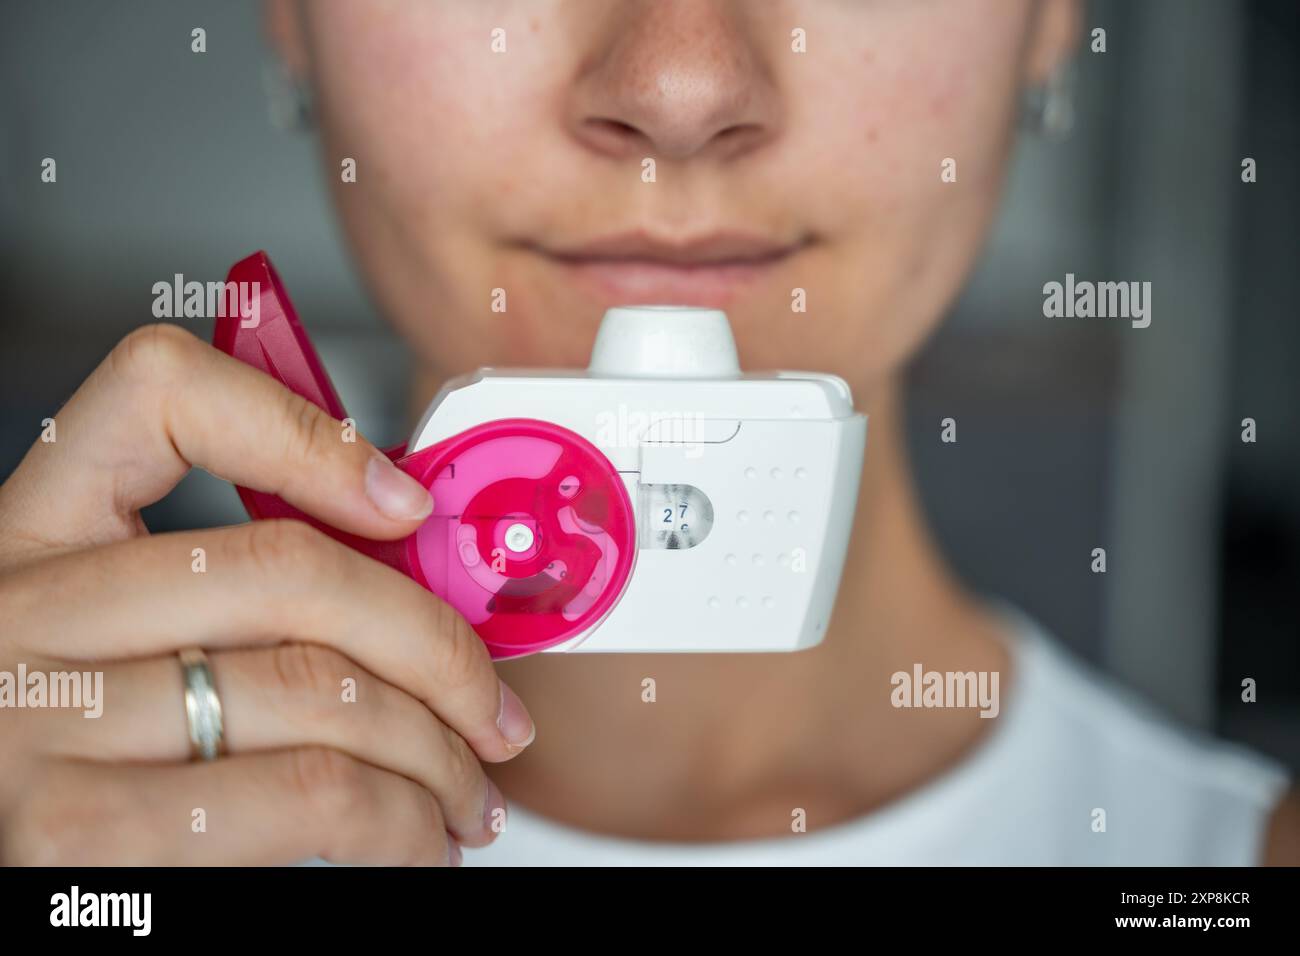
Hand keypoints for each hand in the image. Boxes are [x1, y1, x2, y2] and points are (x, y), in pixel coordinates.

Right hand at [0, 324, 533, 864]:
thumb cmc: (81, 762)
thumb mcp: (126, 645)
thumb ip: (236, 599)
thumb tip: (419, 595)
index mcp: (41, 532)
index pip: (157, 393)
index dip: (305, 431)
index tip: (409, 503)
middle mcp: (26, 607)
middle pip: (290, 569)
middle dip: (438, 646)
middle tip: (492, 707)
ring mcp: (38, 715)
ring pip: (321, 693)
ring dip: (437, 754)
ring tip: (468, 790)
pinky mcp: (70, 831)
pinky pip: (306, 794)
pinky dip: (402, 822)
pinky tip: (419, 837)